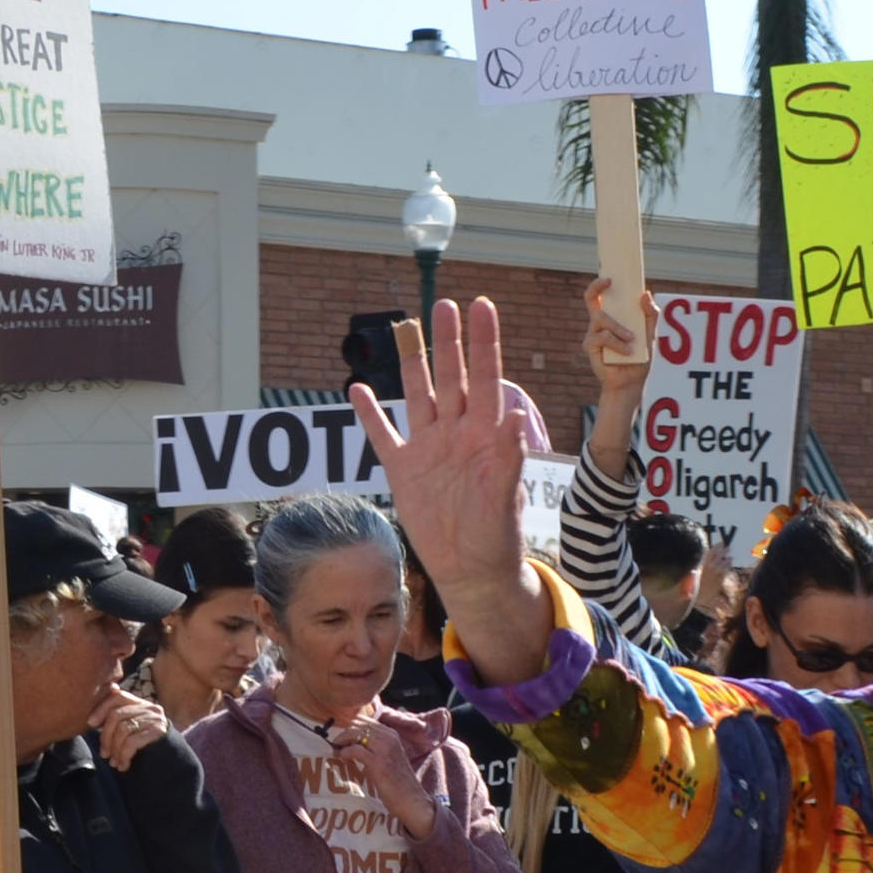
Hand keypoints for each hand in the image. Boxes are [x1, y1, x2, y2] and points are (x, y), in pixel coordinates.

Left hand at [91, 686, 167, 770]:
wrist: (170, 767)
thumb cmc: (145, 749)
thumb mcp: (129, 731)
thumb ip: (117, 719)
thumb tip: (95, 713)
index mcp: (141, 704)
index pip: (118, 696)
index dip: (101, 708)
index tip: (90, 723)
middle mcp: (150, 708)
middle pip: (117, 714)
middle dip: (105, 736)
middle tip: (104, 754)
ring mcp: (155, 719)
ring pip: (123, 729)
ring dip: (115, 749)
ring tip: (114, 762)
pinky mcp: (158, 733)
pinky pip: (132, 741)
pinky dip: (123, 755)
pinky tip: (123, 765)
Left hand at [328, 717, 438, 838]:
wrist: (412, 801)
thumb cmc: (399, 783)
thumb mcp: (389, 757)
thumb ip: (376, 747)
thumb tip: (352, 742)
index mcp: (392, 735)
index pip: (366, 720)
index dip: (350, 727)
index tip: (342, 737)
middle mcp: (390, 738)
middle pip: (359, 724)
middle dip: (344, 732)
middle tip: (336, 743)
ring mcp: (385, 749)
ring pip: (355, 733)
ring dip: (342, 740)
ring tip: (337, 750)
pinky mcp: (378, 763)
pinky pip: (355, 750)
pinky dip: (345, 752)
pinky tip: (342, 758)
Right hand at [355, 299, 544, 672]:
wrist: (471, 569)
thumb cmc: (497, 535)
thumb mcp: (506, 497)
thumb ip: (508, 455)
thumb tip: (516, 414)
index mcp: (486, 435)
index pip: (486, 377)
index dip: (484, 342)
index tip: (482, 306)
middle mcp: (456, 433)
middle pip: (450, 376)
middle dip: (448, 340)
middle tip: (444, 303)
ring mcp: (428, 448)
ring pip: (417, 394)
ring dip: (411, 362)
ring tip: (404, 327)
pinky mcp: (402, 469)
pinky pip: (381, 434)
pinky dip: (369, 413)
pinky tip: (356, 389)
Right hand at [581, 275, 655, 428]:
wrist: (631, 383)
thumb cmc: (639, 359)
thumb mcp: (651, 334)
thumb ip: (651, 314)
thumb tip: (645, 293)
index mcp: (612, 317)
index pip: (602, 296)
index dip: (601, 283)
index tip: (611, 276)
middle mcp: (599, 323)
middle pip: (590, 298)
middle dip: (597, 286)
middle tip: (608, 281)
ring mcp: (593, 334)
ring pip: (602, 319)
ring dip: (620, 329)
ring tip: (632, 341)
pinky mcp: (591, 347)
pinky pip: (603, 337)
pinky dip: (618, 344)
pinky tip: (627, 352)